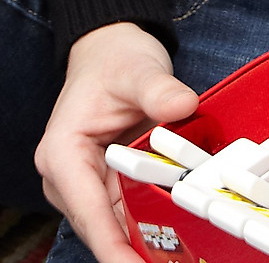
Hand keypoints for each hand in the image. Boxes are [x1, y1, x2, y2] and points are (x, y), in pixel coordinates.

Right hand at [35, 22, 198, 262]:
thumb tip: (182, 105)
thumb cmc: (114, 61)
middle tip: (172, 259)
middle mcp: (69, 177)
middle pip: (102, 225)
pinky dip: (151, 218)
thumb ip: (159, 89)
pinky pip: (129, 207)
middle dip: (134, 247)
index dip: (113, 243)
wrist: (110, 51)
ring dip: (145, 237)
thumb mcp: (139, 70)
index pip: (88, 210)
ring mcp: (89, 182)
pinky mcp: (109, 180)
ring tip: (178, 252)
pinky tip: (177, 230)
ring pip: (117, 221)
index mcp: (63, 154)